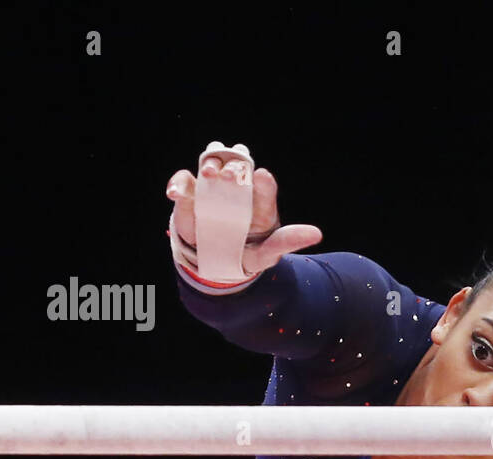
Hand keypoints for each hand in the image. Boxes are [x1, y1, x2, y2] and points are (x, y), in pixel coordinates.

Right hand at [165, 142, 322, 275]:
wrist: (216, 261)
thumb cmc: (248, 253)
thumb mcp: (268, 252)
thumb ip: (288, 241)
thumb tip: (316, 234)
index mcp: (260, 200)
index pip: (264, 186)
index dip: (263, 182)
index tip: (262, 177)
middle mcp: (238, 188)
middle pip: (238, 164)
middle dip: (236, 163)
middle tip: (231, 173)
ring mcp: (214, 188)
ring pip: (212, 162)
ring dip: (211, 162)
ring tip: (210, 173)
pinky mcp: (190, 195)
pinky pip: (184, 182)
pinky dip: (179, 184)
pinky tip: (175, 193)